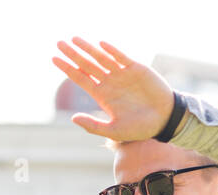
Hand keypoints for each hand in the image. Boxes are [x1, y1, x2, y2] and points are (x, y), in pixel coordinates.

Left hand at [51, 38, 175, 141]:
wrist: (164, 120)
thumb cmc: (139, 128)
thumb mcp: (113, 130)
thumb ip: (93, 125)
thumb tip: (72, 118)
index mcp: (102, 95)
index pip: (80, 78)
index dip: (67, 69)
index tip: (54, 59)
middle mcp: (109, 82)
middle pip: (87, 65)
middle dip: (73, 54)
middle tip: (59, 43)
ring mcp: (122, 74)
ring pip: (102, 58)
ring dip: (88, 48)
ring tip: (74, 39)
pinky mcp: (137, 69)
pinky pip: (121, 57)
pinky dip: (112, 51)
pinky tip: (100, 44)